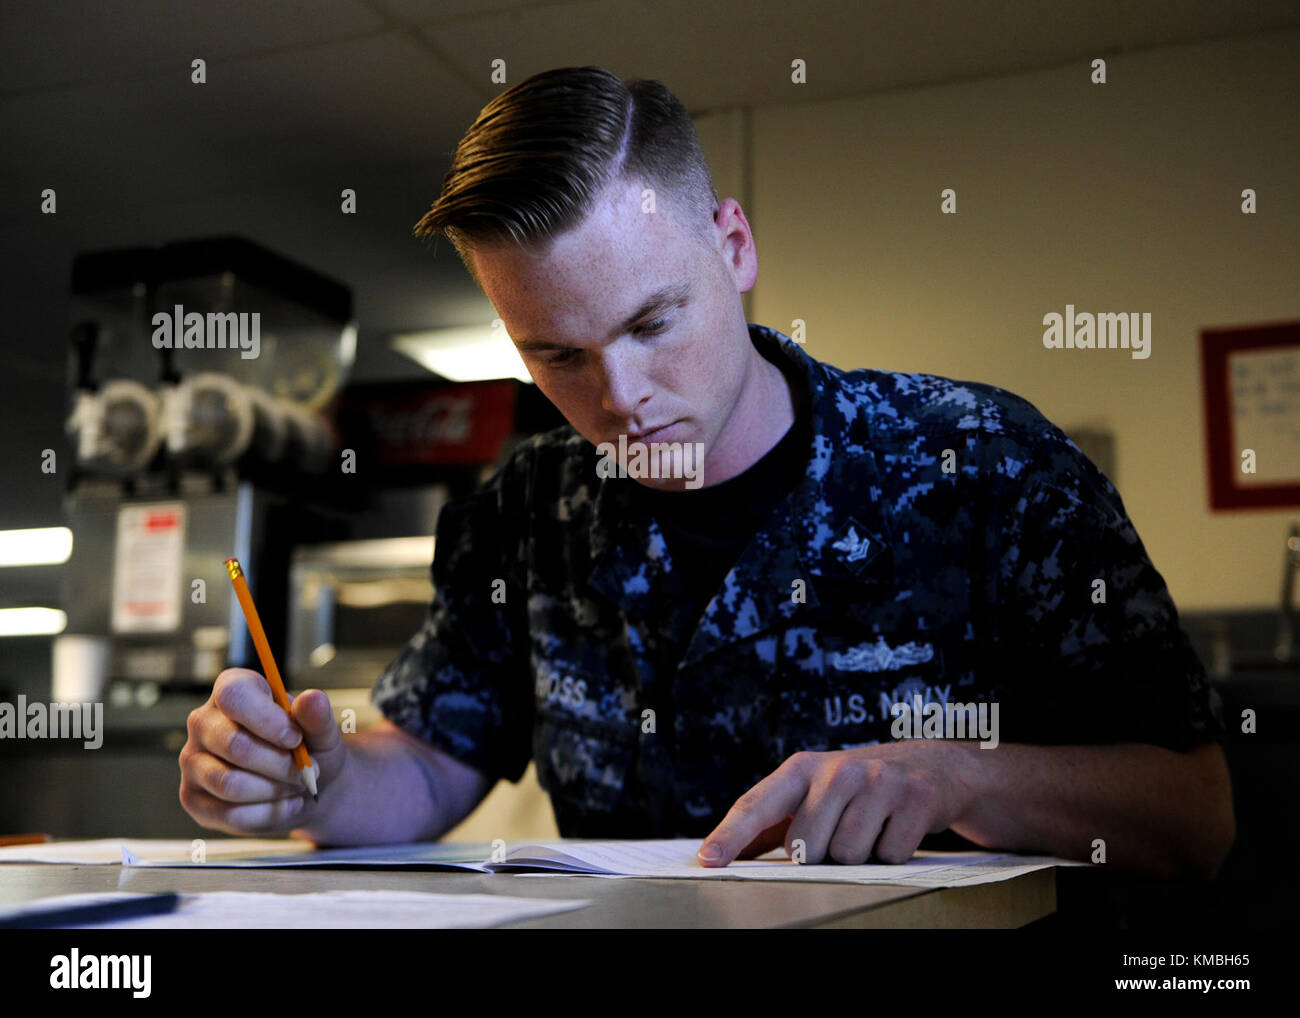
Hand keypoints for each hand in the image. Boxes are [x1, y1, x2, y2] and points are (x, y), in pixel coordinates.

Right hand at [179, 668, 346, 834]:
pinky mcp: (193, 798)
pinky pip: (229, 813)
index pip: (234, 696)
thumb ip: (317, 717)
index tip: (296, 739)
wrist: (303, 785)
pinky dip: (268, 813)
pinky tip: (286, 804)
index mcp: (232, 690)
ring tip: (297, 786)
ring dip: (275, 790)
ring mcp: (193, 761)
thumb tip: (313, 699)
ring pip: (230, 783)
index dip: (267, 720)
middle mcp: (203, 722)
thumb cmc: (308, 748)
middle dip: (281, 764)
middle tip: (308, 771)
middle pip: (234, 745)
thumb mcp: (321, 731)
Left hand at [697, 741, 975, 865]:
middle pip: (806, 846)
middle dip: (821, 854)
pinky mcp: (915, 798)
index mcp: (802, 768)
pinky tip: (898, 827)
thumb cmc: (859, 789)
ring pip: (848, 855)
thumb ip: (772, 824)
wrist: (934, 767)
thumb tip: (721, 856)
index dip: (730, 835)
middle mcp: (837, 768)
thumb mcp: (814, 793)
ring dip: (860, 856)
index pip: (757, 805)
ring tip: (873, 828)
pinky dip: (893, 853)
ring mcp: (878, 781)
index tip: (707, 861)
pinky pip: (889, 855)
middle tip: (842, 832)